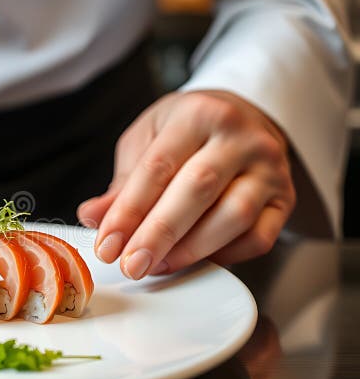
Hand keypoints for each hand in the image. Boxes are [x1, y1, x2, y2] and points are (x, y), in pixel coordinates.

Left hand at [77, 90, 295, 279]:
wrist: (240, 117)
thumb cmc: (186, 130)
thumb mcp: (147, 140)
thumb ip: (122, 182)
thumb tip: (93, 216)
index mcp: (199, 113)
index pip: (158, 168)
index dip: (128, 211)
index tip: (107, 245)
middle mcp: (241, 138)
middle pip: (198, 190)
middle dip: (159, 235)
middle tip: (131, 265)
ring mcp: (269, 169)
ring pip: (234, 216)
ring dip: (191, 250)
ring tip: (157, 266)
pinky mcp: (284, 199)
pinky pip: (258, 237)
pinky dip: (225, 256)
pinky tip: (194, 260)